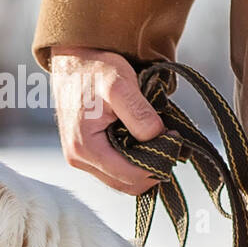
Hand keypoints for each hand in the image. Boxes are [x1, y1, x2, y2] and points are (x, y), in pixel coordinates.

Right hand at [51, 47, 164, 195]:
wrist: (73, 62)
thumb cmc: (95, 69)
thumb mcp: (120, 83)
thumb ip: (138, 112)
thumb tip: (158, 136)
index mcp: (85, 148)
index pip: (129, 176)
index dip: (156, 165)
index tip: (175, 140)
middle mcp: (79, 160)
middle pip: (125, 184)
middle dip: (151, 170)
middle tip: (171, 144)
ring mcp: (81, 161)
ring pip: (120, 181)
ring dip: (142, 167)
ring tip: (158, 141)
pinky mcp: (86, 156)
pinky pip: (114, 171)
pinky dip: (132, 162)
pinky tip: (143, 143)